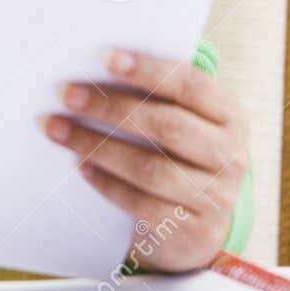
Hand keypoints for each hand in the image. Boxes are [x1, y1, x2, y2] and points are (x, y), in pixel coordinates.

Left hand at [42, 48, 247, 272]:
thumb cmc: (178, 157)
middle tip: (67, 95)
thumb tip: (96, 69)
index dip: (149, 70)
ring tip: (59, 131)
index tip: (105, 58)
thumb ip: (155, 97)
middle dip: (111, 108)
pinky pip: (143, 205)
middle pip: (167, 127)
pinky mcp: (195, 232)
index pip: (192, 86)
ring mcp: (216, 197)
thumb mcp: (182, 123)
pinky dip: (107, 183)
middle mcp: (231, 157)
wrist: (197, 227)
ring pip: (151, 169)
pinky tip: (81, 167)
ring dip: (97, 147)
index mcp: (230, 118)